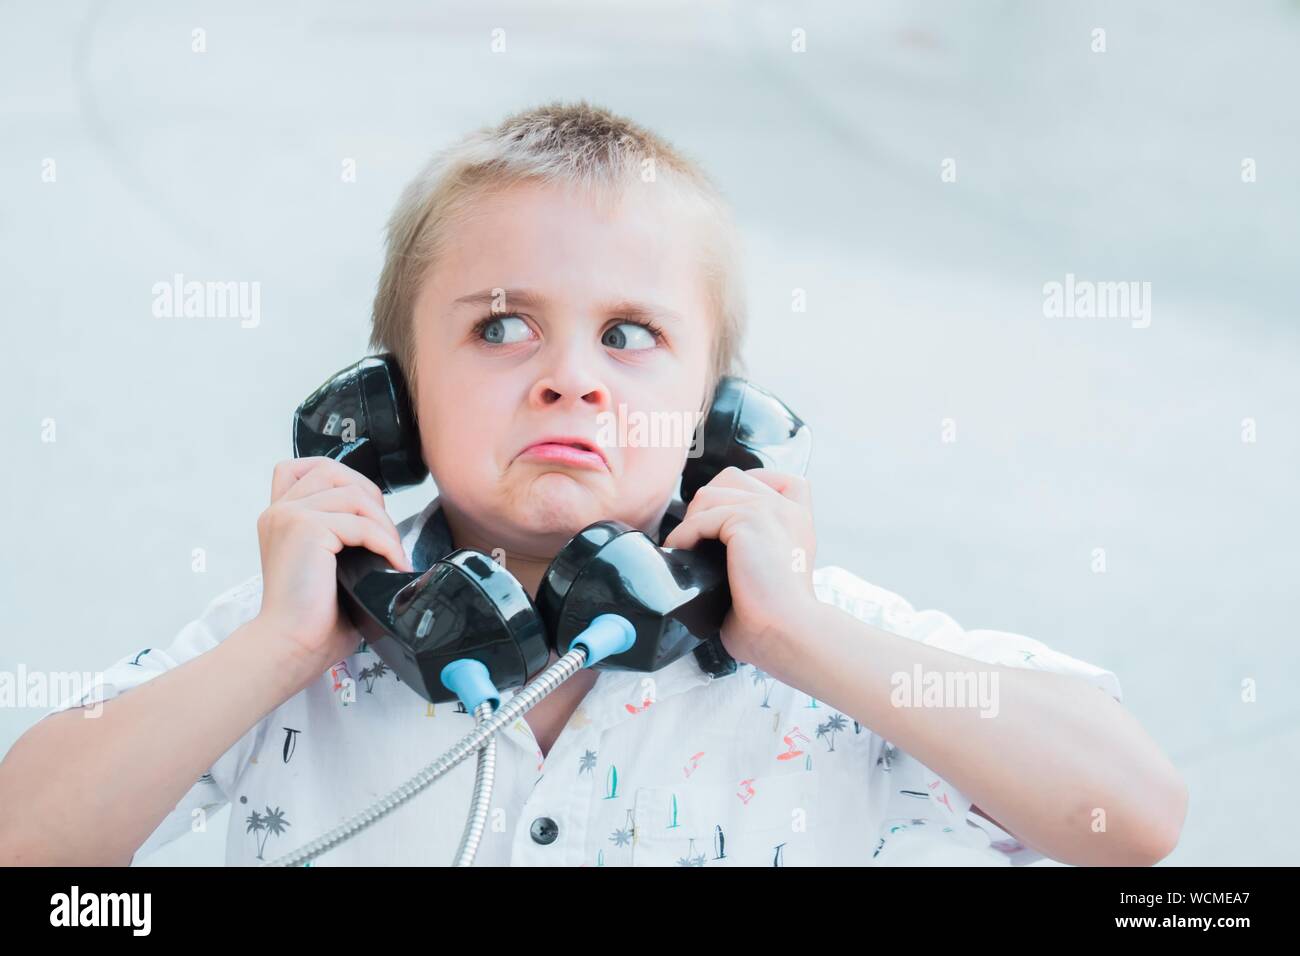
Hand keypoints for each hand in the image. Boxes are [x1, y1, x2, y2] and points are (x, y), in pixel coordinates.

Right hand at [254, 457, 411, 673]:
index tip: (368, 516)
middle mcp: (280, 510)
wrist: (290, 646)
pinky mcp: (305, 528)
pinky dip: (387, 544)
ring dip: (384, 525)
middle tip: (386, 539)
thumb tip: (384, 529)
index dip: (347, 480)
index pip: (310, 469)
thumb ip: (342, 536)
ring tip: (392, 555)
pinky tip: (394, 564)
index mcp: (281, 517)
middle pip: (336, 472)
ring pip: (356, 496)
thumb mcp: (326, 565)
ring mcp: (290, 515)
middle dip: (371, 500)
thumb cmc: (311, 619)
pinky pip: (362, 524)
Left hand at [661, 466, 817, 672]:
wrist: (788, 632)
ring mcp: (769, 511)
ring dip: (692, 520)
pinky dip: (684, 535)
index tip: (723, 514)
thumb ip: (749, 553)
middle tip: (697, 536)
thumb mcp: (770, 576)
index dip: (745, 487)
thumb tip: (705, 559)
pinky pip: (702, 517)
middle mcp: (787, 510)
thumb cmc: (774, 620)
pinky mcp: (749, 521)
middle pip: (734, 477)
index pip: (778, 480)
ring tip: (685, 546)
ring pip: (712, 493)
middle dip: (708, 502)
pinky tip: (681, 552)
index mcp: (797, 522)